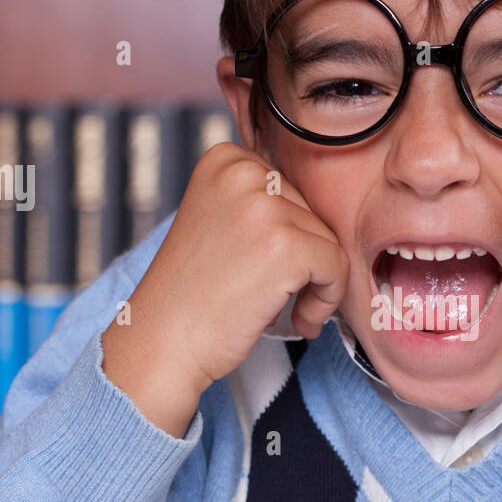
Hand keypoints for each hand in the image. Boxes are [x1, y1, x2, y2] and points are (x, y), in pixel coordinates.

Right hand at [101, 142, 348, 436]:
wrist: (162, 342)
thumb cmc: (193, 294)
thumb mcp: (219, 221)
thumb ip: (261, 203)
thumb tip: (325, 210)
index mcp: (226, 159)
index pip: (293, 190)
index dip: (290, 236)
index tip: (268, 269)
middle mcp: (243, 172)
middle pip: (314, 213)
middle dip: (304, 260)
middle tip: (274, 296)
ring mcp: (265, 208)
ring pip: (330, 241)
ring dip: (317, 283)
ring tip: (287, 311)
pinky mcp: (286, 246)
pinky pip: (338, 267)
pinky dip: (327, 300)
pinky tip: (301, 321)